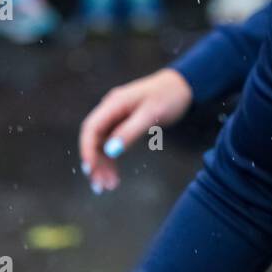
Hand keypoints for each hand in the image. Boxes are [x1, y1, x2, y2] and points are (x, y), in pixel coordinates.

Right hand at [79, 68, 192, 192]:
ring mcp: (116, 116)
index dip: (87, 150)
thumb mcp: (152, 115)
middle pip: (94, 139)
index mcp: (114, 103)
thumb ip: (130, 132)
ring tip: (108, 186)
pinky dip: (112, 158)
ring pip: (102, 143)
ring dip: (103, 164)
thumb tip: (110, 151)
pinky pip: (112, 142)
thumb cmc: (169, 96)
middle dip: (95, 163)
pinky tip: (114, 174)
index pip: (91, 128)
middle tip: (100, 186)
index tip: (90, 170)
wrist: (183, 85)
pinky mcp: (124, 123)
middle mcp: (111, 109)